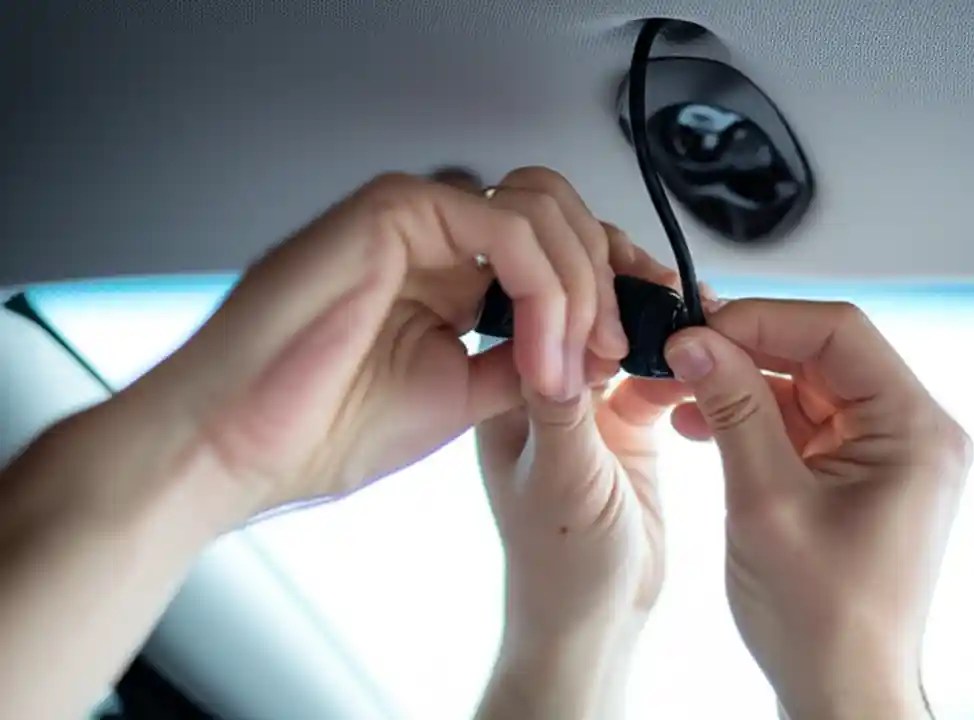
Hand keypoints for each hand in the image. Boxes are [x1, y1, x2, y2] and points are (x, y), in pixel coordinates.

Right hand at [0, 166, 631, 719]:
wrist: (233, 453)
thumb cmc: (320, 432)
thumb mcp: (461, 398)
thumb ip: (522, 360)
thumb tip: (591, 348)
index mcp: (446, 275)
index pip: (553, 245)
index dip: (612, 275)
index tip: (655, 320)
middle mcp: (432, 238)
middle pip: (559, 213)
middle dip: (609, 275)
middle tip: (624, 346)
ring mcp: (410, 219)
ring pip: (542, 210)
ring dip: (580, 289)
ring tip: (576, 366)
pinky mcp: (391, 214)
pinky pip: (505, 225)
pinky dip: (543, 288)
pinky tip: (542, 352)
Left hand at [472, 183, 690, 719]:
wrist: (598, 620)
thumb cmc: (560, 564)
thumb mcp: (560, 479)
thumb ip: (562, 406)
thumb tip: (562, 328)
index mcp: (506, 389)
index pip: (530, 300)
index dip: (571, 273)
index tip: (619, 271)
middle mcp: (543, 383)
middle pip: (576, 300)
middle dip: (619, 284)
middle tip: (666, 285)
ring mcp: (587, 399)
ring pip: (619, 327)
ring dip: (655, 316)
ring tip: (694, 309)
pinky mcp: (628, 419)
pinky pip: (657, 366)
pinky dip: (680, 356)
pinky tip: (703, 355)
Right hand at [663, 300, 970, 719]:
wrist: (842, 694)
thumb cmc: (824, 622)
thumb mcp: (767, 504)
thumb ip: (735, 411)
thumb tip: (697, 342)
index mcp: (915, 432)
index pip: (839, 333)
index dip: (762, 320)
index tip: (697, 329)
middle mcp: (912, 433)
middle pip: (822, 354)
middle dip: (746, 350)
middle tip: (679, 355)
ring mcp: (886, 455)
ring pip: (806, 385)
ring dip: (742, 385)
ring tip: (678, 391)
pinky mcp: (858, 476)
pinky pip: (802, 423)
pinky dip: (752, 419)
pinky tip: (701, 424)